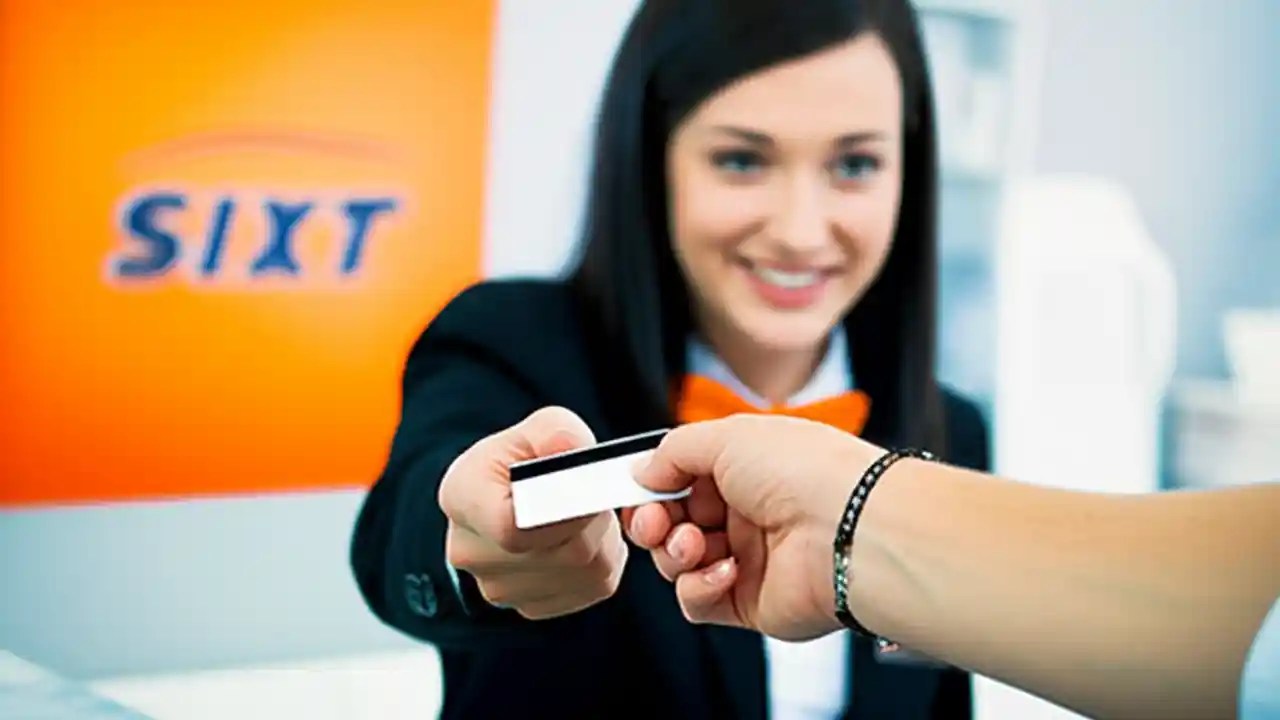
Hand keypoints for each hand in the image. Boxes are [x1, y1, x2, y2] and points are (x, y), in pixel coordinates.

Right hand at [439, 406, 627, 619]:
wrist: (504, 496)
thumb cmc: (519, 460)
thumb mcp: (538, 427)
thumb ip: (557, 432)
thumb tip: (572, 449)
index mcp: (463, 498)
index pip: (513, 526)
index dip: (565, 511)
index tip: (589, 489)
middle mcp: (471, 553)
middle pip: (565, 550)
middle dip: (595, 517)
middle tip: (594, 492)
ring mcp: (499, 588)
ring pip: (588, 570)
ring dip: (604, 538)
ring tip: (586, 513)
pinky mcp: (532, 607)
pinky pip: (594, 588)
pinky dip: (603, 561)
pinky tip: (585, 538)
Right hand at [624, 415, 881, 639]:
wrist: (851, 530)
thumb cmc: (805, 473)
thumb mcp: (726, 436)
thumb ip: (673, 452)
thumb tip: (642, 471)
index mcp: (746, 469)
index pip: (680, 481)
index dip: (652, 488)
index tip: (635, 491)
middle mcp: (747, 513)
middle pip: (672, 524)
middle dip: (653, 523)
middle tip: (654, 522)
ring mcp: (749, 559)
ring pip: (679, 564)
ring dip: (673, 554)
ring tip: (692, 543)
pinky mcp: (750, 602)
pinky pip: (699, 601)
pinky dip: (698, 586)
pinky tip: (722, 569)